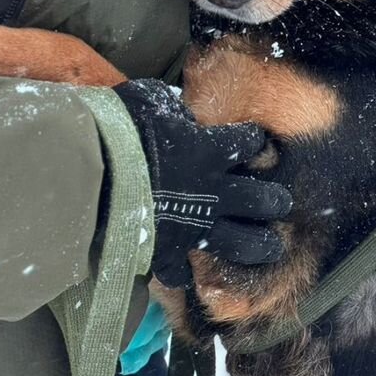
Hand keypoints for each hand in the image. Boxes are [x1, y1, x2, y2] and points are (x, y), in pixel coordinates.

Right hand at [114, 79, 292, 287]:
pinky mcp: (168, 252)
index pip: (247, 143)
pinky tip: (185, 274)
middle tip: (282, 204)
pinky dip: (181, 272)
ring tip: (272, 248)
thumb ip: (173, 108)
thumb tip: (181, 115)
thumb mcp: (149, 101)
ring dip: (258, 245)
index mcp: (208, 151)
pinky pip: (180, 270)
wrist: (93, 175)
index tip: (255, 143)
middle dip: (275, 201)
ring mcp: (193, 226)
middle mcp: (211, 192)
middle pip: (259, 200)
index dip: (253, 142)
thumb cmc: (120, 129)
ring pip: (240, 243)